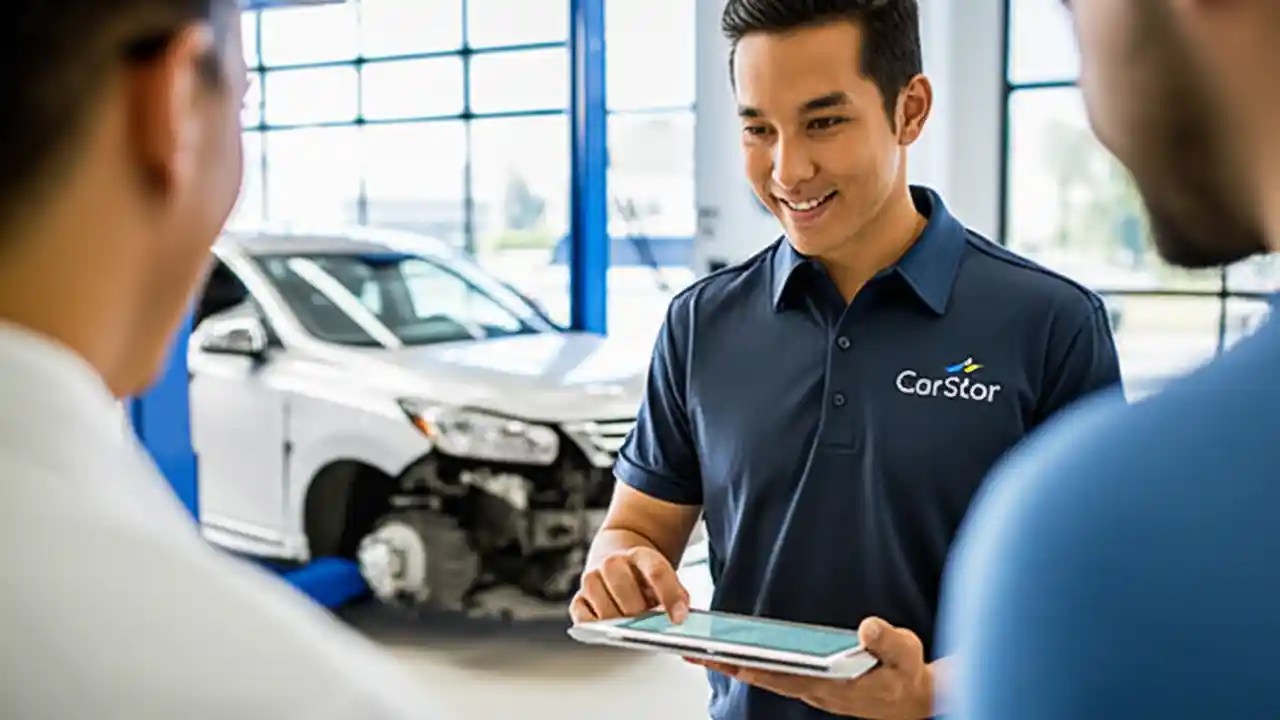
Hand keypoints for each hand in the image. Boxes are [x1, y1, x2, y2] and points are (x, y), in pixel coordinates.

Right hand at [569, 546, 690, 623]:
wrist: (617, 561)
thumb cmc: (643, 578)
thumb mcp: (665, 579)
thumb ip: (674, 596)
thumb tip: (679, 620)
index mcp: (640, 554)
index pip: (657, 572)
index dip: (670, 596)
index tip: (679, 618)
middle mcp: (613, 563)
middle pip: (627, 592)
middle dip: (640, 614)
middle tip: (649, 625)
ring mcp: (592, 579)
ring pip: (606, 610)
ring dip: (620, 623)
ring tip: (631, 625)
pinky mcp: (578, 599)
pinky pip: (584, 620)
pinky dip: (598, 628)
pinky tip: (610, 630)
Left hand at [688, 617, 934, 719]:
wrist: (917, 700)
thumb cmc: (906, 675)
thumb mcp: (906, 653)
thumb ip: (887, 641)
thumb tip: (866, 629)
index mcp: (831, 685)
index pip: (782, 676)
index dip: (752, 667)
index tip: (725, 659)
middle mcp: (815, 690)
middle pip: (764, 677)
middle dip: (729, 665)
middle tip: (696, 653)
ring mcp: (813, 689)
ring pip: (767, 677)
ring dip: (738, 665)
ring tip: (707, 652)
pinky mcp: (815, 685)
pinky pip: (778, 675)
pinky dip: (756, 665)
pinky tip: (741, 655)